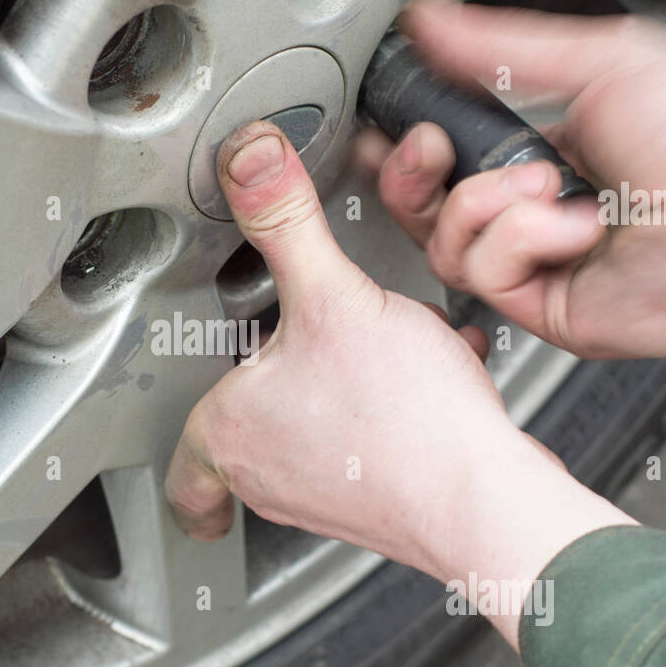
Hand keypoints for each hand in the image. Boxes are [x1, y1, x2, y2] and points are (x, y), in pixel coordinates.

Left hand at [166, 121, 632, 646]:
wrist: (482, 497)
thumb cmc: (406, 423)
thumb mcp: (336, 295)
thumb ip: (286, 224)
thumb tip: (250, 162)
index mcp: (234, 435)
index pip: (183, 468)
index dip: (184, 450)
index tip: (189, 448)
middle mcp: (271, 479)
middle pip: (249, 433)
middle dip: (275, 382)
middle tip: (291, 352)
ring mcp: (326, 499)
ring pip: (313, 435)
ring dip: (339, 387)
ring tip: (372, 352)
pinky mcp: (381, 504)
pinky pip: (369, 446)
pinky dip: (389, 407)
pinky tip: (427, 372)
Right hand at [362, 0, 665, 362]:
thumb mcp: (600, 64)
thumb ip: (502, 48)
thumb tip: (433, 24)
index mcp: (542, 158)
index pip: (447, 161)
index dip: (410, 149)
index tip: (395, 130)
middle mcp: (534, 217)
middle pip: (426, 209)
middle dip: (415, 175)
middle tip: (434, 147)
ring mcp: (538, 266)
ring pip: (444, 244)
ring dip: (486, 204)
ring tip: (548, 186)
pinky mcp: (544, 310)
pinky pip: (484, 275)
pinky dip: (522, 240)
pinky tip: (575, 229)